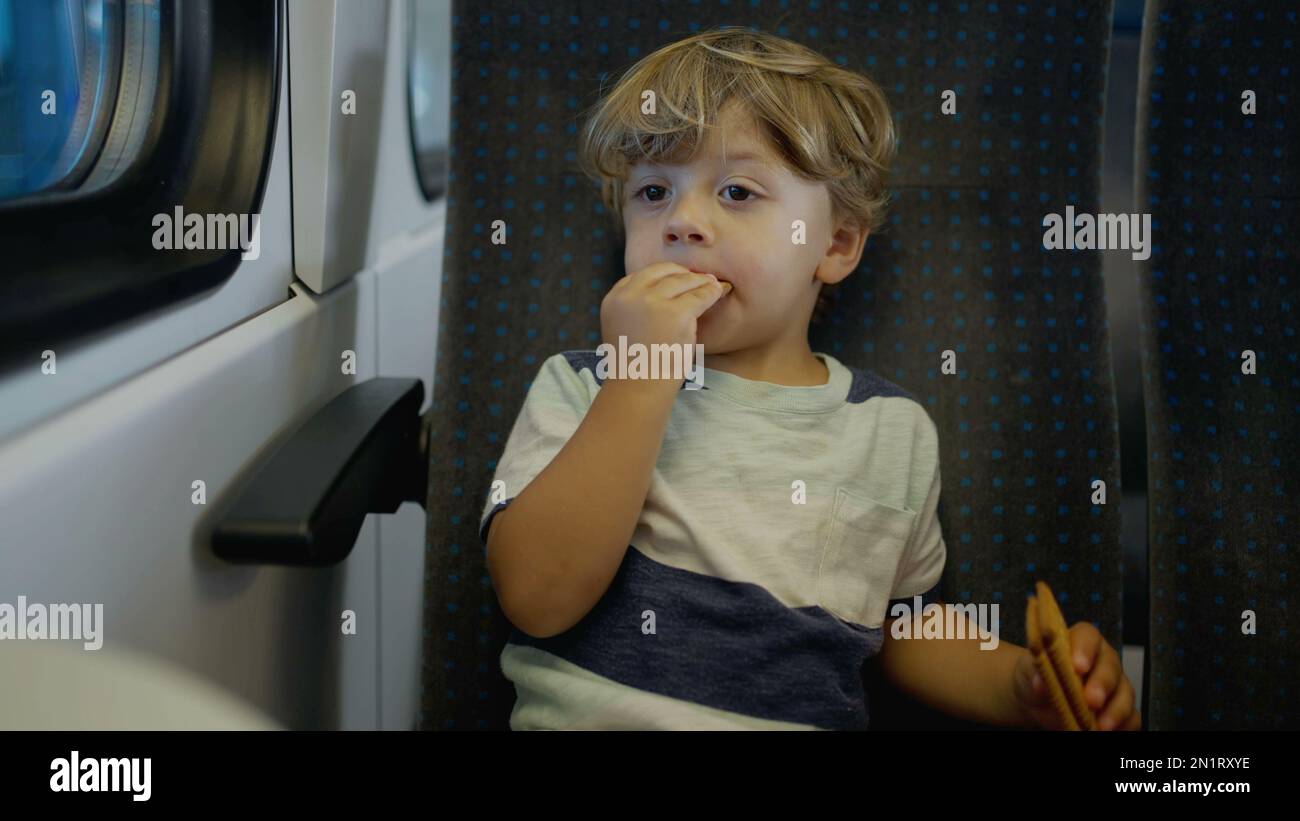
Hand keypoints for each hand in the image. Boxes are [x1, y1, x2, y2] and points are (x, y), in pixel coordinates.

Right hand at [600, 262, 728, 378]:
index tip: (676, 278)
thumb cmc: (636, 366)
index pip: (640, 276)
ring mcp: (652, 302)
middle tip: (697, 278)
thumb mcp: (625, 328)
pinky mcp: (675, 312)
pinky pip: (699, 295)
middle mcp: (630, 295)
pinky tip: (719, 291)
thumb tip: (666, 289)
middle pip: (661, 272)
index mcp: (614, 299)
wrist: (638, 389)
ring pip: (682, 281)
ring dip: (700, 281)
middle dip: (681, 273)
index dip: (662, 275)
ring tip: (711, 284)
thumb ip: (636, 308)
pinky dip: (711, 292)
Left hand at [1011, 621, 1140, 730]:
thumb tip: (1039, 682)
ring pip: (1125, 693)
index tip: (1077, 667)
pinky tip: (1109, 732)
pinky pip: (1131, 717)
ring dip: (1116, 710)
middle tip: (1091, 701)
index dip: (1085, 650)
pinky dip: (1124, 726)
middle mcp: (1102, 661)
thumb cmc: (1036, 675)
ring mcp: (1114, 686)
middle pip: (1111, 667)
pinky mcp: (1118, 709)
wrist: (1036, 697)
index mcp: (1080, 642)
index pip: (1088, 637)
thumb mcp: (1029, 669)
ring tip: (1100, 726)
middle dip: (1102, 684)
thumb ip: (1035, 670)